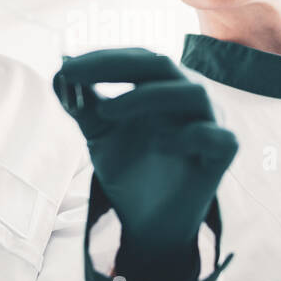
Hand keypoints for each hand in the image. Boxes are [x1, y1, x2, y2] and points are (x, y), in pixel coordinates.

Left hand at [55, 48, 237, 280]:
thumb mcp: (99, 134)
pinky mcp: (223, 154)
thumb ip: (82, 105)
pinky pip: (216, 136)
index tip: (65, 67)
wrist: (148, 222)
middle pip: (163, 64)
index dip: (103, 58)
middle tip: (76, 76)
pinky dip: (188, 135)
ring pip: (193, 92)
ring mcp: (211, 123)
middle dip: (116, 67)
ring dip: (147, 96)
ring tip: (107, 112)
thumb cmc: (129, 171)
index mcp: (163, 86)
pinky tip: (160, 145)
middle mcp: (189, 97)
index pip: (139, 58)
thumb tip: (57, 75)